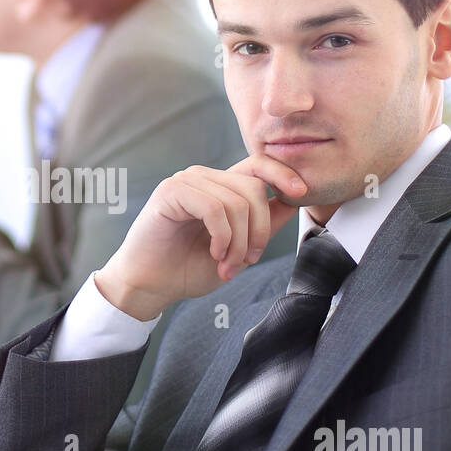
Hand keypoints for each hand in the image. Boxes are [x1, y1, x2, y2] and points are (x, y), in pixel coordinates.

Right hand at [95, 154, 305, 320]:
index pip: (258, 165)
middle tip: (248, 260)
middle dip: (259, 229)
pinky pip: (214, 208)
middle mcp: (204, 178)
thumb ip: (261, 226)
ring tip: (227, 264)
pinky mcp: (171, 192)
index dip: (283, 173)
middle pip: (254, 187)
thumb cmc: (186, 269)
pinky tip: (215, 253)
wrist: (149, 286)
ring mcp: (186, 182)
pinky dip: (222, 236)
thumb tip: (292, 202)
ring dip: (239, 241)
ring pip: (237, 201)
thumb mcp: (237, 250)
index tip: (302, 193)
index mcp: (219, 187)